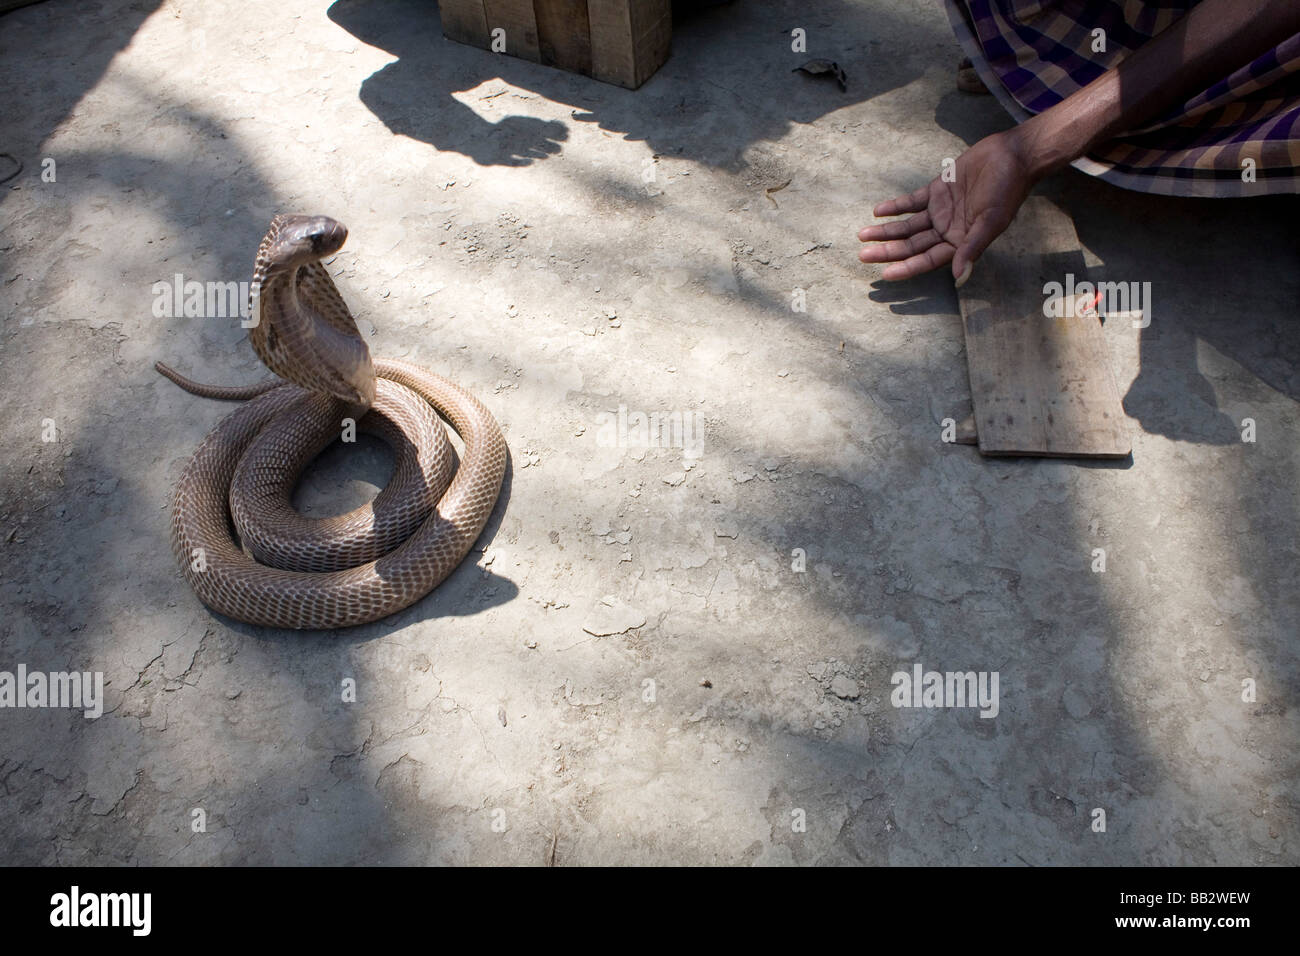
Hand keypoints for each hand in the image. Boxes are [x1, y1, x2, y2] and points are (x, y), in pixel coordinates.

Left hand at [858, 129, 1037, 283]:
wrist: (1013, 156)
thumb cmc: (1007, 191)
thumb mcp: (990, 222)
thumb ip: (972, 248)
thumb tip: (958, 278)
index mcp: (960, 242)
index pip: (927, 260)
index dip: (906, 268)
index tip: (885, 275)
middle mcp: (947, 230)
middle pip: (912, 245)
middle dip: (888, 251)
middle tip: (863, 256)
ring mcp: (941, 210)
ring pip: (908, 226)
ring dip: (886, 231)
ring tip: (862, 235)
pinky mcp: (937, 190)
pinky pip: (911, 202)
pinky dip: (895, 207)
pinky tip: (878, 211)